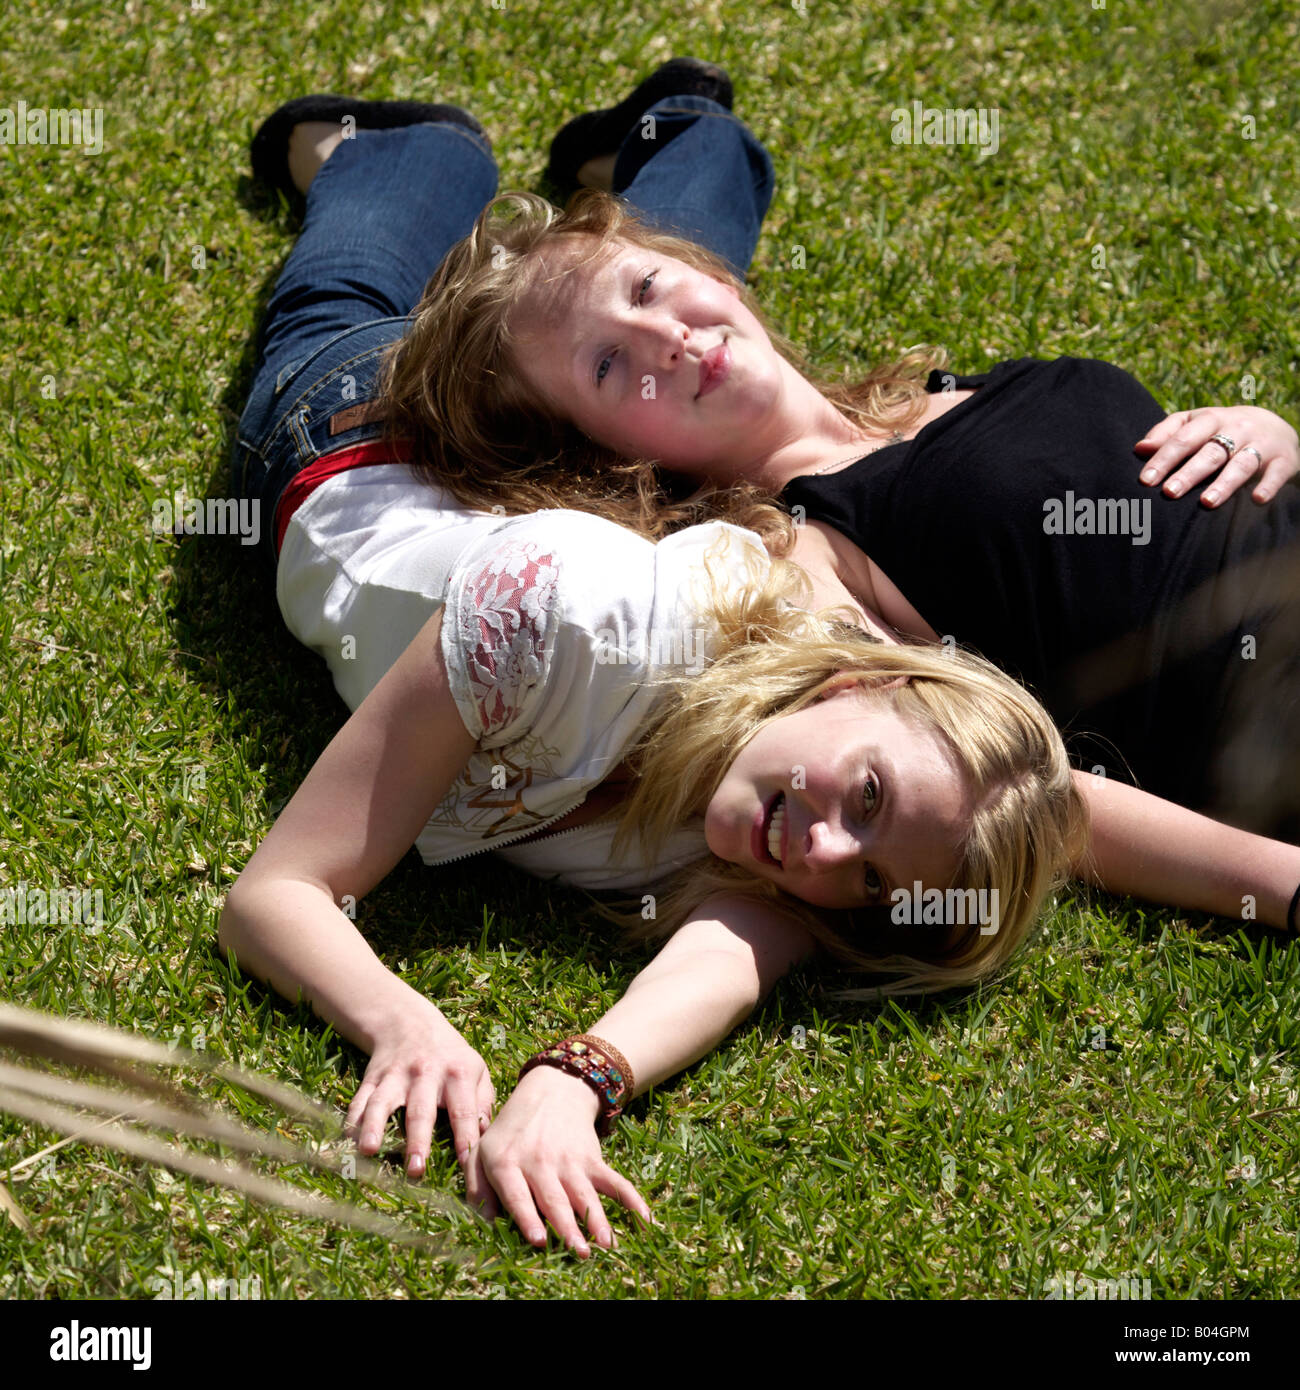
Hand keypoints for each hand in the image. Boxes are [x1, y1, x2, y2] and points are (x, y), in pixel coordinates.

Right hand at [345, 999, 497, 1207]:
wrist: (410, 1022)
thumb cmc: (451, 1056)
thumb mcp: (476, 1068)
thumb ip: (483, 1102)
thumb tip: (483, 1136)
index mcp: (457, 1074)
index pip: (463, 1111)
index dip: (465, 1138)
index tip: (467, 1165)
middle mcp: (425, 1074)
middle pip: (420, 1110)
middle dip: (417, 1141)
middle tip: (416, 1171)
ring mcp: (395, 1076)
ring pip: (382, 1103)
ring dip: (374, 1127)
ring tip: (368, 1152)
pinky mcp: (372, 1078)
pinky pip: (360, 1100)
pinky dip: (352, 1121)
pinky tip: (347, 1141)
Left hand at [470, 1065, 651, 1257]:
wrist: (550, 1090)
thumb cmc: (511, 1130)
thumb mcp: (483, 1150)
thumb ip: (476, 1188)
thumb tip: (482, 1224)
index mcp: (508, 1163)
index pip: (518, 1194)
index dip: (528, 1217)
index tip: (539, 1240)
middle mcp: (540, 1162)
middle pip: (555, 1199)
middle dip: (568, 1227)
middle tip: (578, 1252)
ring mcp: (569, 1161)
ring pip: (585, 1195)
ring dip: (598, 1219)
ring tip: (606, 1244)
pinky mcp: (592, 1159)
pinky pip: (614, 1181)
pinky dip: (631, 1199)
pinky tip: (644, 1218)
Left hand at [1135, 406, 1299, 505]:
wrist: (1277, 429)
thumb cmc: (1222, 430)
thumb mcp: (1196, 424)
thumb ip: (1168, 434)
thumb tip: (1139, 448)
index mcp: (1211, 419)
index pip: (1184, 438)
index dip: (1164, 458)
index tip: (1145, 480)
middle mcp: (1238, 429)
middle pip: (1211, 452)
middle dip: (1190, 472)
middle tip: (1169, 492)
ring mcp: (1262, 445)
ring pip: (1241, 464)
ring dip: (1225, 483)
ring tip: (1207, 502)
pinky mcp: (1284, 460)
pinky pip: (1276, 473)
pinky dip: (1268, 486)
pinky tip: (1257, 500)